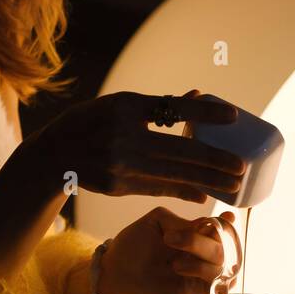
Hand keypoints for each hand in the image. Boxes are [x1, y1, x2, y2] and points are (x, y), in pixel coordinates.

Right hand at [37, 89, 245, 202]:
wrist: (52, 156)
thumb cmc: (90, 123)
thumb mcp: (117, 104)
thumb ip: (156, 105)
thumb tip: (198, 97)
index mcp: (124, 107)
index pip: (171, 109)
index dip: (204, 115)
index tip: (233, 117)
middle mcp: (123, 136)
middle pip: (178, 150)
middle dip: (214, 160)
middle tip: (241, 167)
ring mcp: (120, 164)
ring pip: (172, 174)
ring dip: (205, 180)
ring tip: (232, 185)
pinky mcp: (117, 186)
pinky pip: (157, 189)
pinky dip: (181, 192)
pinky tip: (202, 196)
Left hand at [96, 207, 236, 293]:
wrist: (112, 277)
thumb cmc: (132, 247)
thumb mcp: (155, 223)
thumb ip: (181, 222)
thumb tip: (208, 225)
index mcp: (198, 239)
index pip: (227, 232)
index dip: (225, 228)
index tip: (207, 224)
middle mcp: (204, 261)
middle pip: (226, 253)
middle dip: (200, 245)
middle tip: (171, 242)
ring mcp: (201, 284)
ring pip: (225, 276)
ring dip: (201, 266)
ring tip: (174, 266)